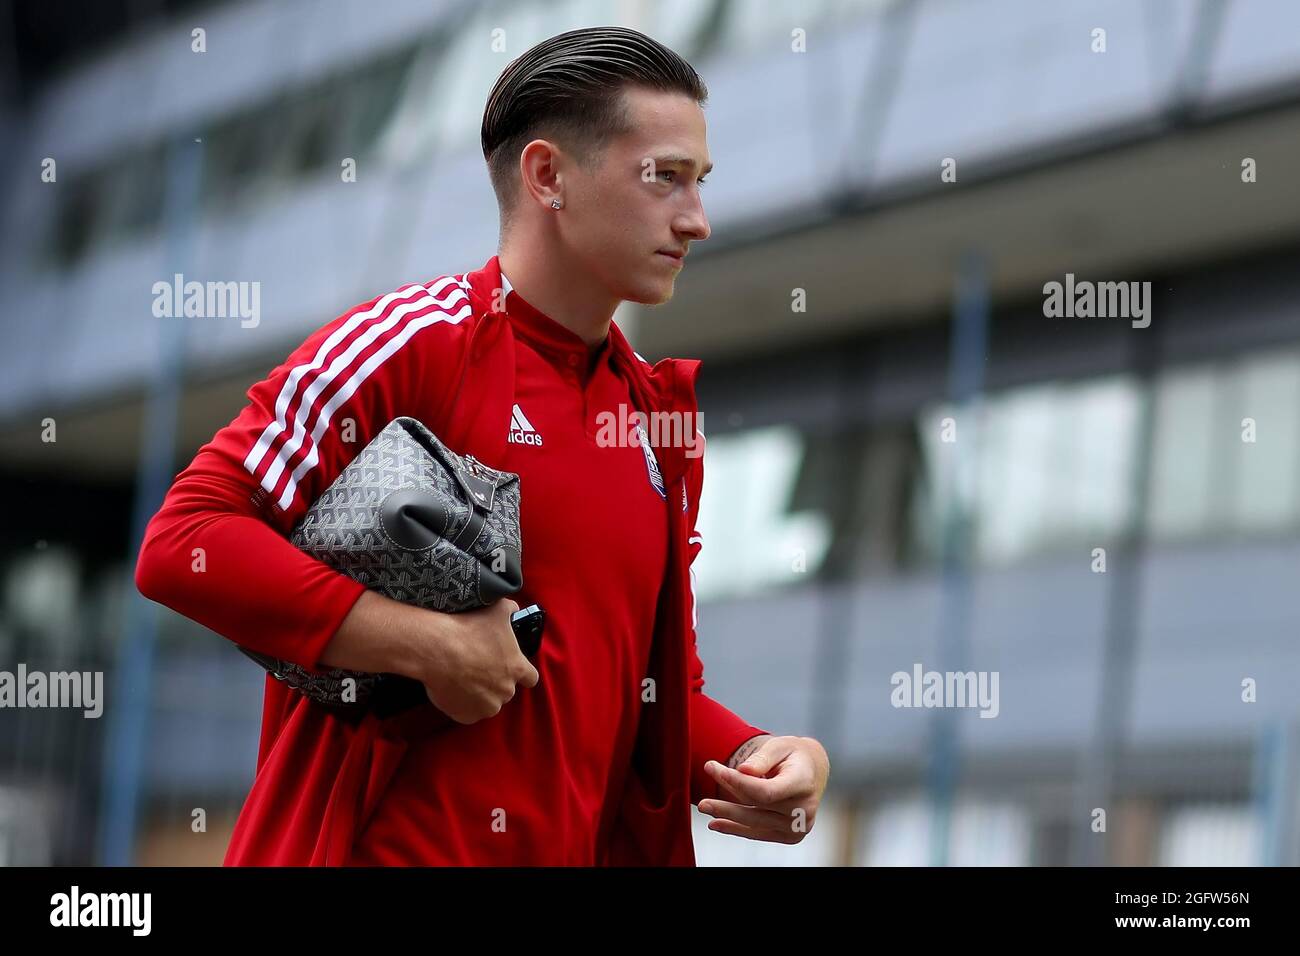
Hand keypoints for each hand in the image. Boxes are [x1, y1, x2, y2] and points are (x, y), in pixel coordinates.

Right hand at [420, 598, 539, 723]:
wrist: (437, 649)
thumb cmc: (469, 628)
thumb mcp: (496, 610)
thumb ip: (510, 610)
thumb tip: (513, 609)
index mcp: (516, 668)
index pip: (530, 677)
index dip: (521, 672)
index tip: (510, 667)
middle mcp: (505, 690)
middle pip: (505, 690)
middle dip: (495, 681)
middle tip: (477, 667)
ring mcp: (486, 706)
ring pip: (487, 703)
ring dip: (480, 694)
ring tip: (462, 678)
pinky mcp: (467, 716)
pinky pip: (468, 712)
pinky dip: (462, 704)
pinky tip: (452, 689)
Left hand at [698, 735, 829, 843]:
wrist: (812, 771)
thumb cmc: (792, 755)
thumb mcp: (779, 746)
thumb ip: (762, 758)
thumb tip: (743, 770)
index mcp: (803, 783)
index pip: (766, 791)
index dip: (738, 783)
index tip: (714, 769)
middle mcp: (804, 809)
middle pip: (757, 809)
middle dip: (726, 803)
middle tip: (701, 801)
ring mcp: (798, 826)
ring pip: (754, 822)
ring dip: (727, 816)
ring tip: (705, 808)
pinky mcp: (790, 836)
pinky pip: (758, 833)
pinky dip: (736, 829)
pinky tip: (717, 823)